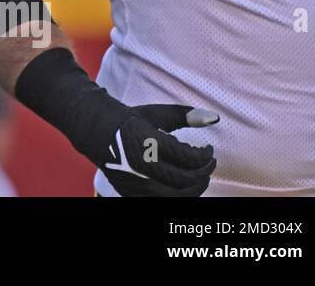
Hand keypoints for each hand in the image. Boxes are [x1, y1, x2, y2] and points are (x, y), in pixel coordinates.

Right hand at [97, 104, 217, 196]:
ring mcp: (135, 182)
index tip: (208, 149)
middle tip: (209, 163)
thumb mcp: (157, 114)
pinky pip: (164, 200)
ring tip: (200, 175)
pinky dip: (179, 194)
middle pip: (186, 180)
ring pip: (178, 195)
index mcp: (148, 142)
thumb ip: (185, 115)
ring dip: (195, 187)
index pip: (188, 157)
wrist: (99, 135)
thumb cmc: (133, 122)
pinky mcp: (132, 194)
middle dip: (204, 172)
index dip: (205, 155)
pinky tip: (184, 183)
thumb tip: (215, 118)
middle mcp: (141, 165)